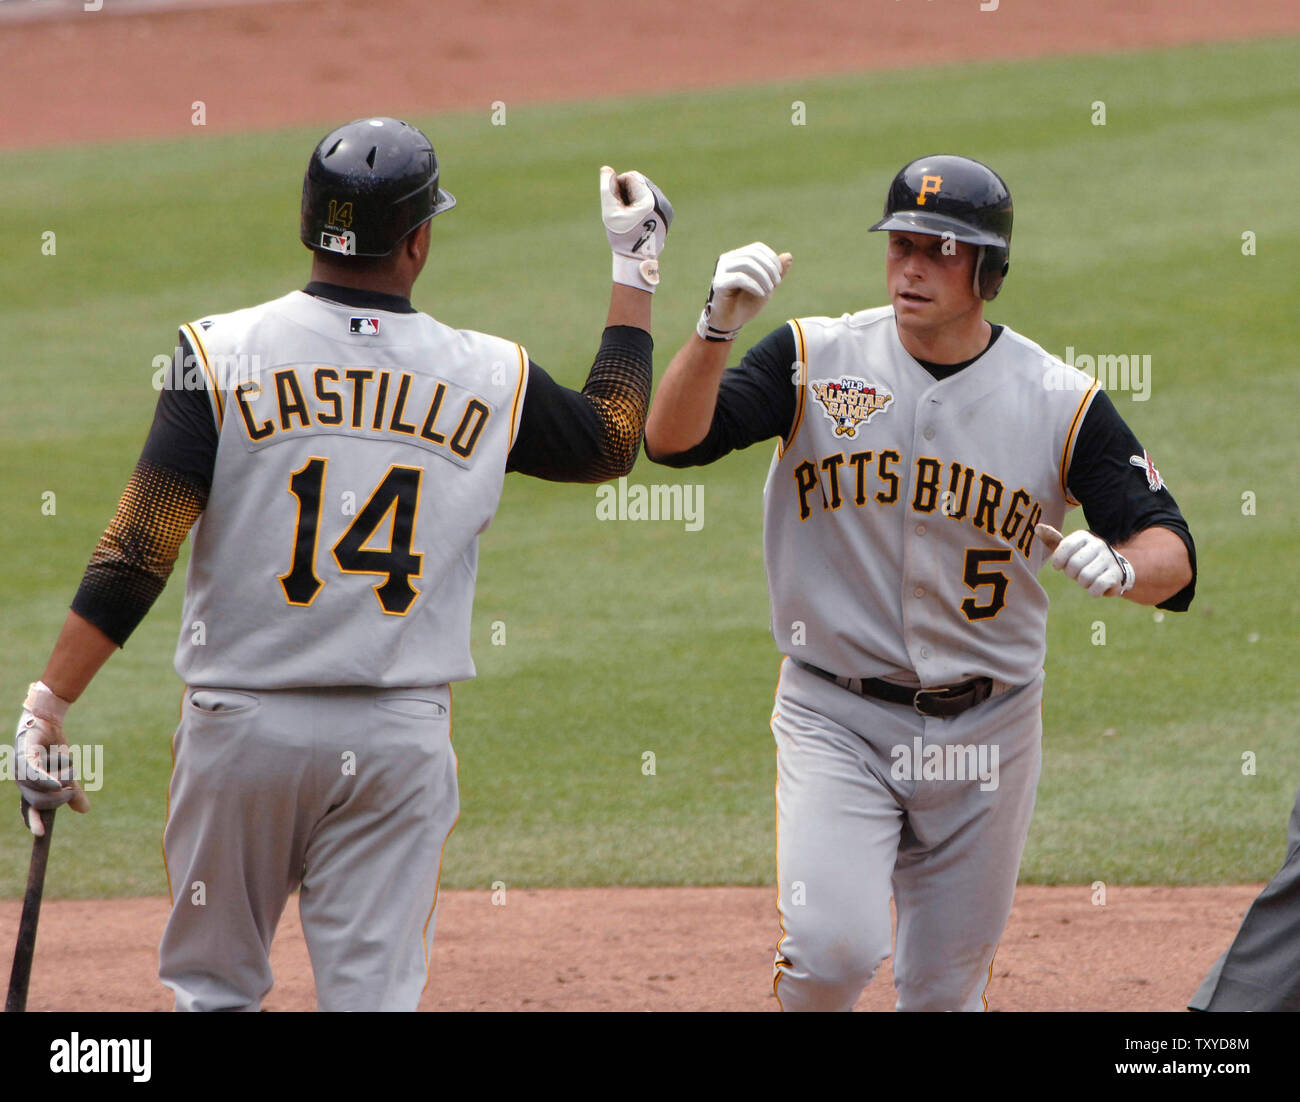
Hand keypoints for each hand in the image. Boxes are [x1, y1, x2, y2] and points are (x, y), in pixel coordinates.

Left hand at [14, 681, 89, 835]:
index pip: (29, 809)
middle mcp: (21, 780)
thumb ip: (72, 791)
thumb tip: (84, 811)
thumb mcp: (66, 772)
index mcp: (29, 787)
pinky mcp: (25, 755)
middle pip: (38, 801)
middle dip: (58, 800)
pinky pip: (35, 773)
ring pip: (42, 787)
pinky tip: (58, 784)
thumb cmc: (53, 747)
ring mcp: (21, 769)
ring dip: (61, 782)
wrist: (48, 720)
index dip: (33, 821)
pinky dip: (47, 781)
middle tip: (71, 790)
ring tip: (70, 769)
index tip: (41, 835)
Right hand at [600, 165, 672, 291]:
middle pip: (640, 182)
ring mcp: (667, 208)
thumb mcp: (609, 212)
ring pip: (647, 190)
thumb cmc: (621, 237)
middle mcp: (662, 202)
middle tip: (623, 211)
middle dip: (628, 192)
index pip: (631, 177)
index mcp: (650, 201)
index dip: (619, 188)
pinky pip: (653, 199)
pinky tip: (638, 219)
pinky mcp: (668, 213)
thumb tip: (607, 169)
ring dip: (634, 198)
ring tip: (630, 216)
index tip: (617, 205)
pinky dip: (643, 204)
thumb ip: (607, 189)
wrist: (637, 260)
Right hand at [696, 242, 792, 341]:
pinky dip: (755, 285)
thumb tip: (788, 256)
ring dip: (763, 277)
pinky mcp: (718, 283)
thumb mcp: (766, 286)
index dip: (772, 258)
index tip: (780, 275)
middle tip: (777, 284)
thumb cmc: (746, 303)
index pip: (757, 248)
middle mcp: (727, 260)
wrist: (731, 322)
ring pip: (747, 263)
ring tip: (769, 290)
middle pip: (753, 254)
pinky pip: (740, 278)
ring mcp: (721, 270)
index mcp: (737, 257)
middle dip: (770, 268)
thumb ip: (776, 272)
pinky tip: (761, 294)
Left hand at [1036, 524, 1135, 597]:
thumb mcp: (1069, 549)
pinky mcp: (1116, 574)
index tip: (1059, 566)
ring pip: (1084, 578)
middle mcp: (1099, 544)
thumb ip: (1053, 540)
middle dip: (1072, 574)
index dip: (1059, 561)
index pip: (1064, 548)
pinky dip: (1093, 591)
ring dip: (1083, 583)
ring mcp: (1109, 558)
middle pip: (1073, 566)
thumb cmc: (1084, 560)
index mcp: (1084, 536)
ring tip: (1088, 578)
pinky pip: (1096, 587)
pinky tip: (1097, 586)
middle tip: (1078, 573)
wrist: (1114, 570)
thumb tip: (1037, 527)